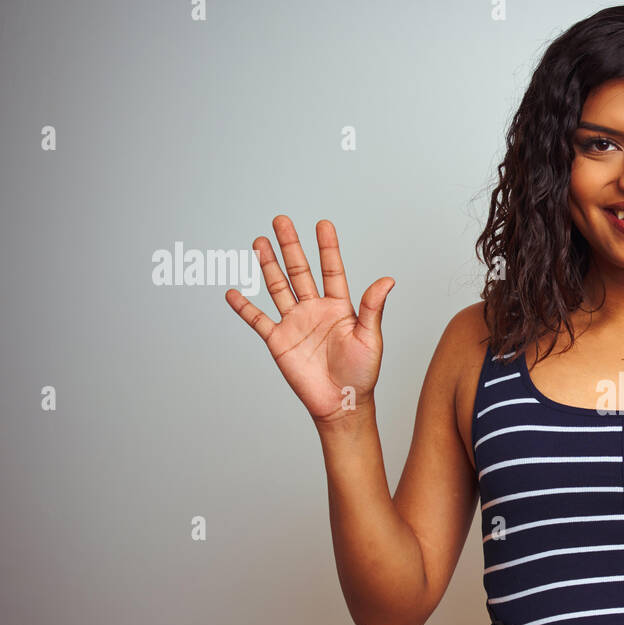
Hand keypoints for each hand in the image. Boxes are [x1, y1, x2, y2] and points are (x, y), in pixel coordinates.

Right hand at [226, 216, 395, 424]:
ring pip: (278, 288)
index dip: (327, 248)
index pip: (332, 270)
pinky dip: (244, 307)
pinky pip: (258, 320)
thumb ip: (374, 307)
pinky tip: (233, 292)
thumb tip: (388, 279)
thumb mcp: (371, 338)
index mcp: (340, 307)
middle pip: (300, 272)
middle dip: (290, 246)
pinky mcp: (279, 341)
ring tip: (259, 242)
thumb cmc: (362, 373)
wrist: (342, 403)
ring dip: (268, 265)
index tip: (323, 224)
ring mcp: (295, 323)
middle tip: (281, 220)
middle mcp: (315, 310)